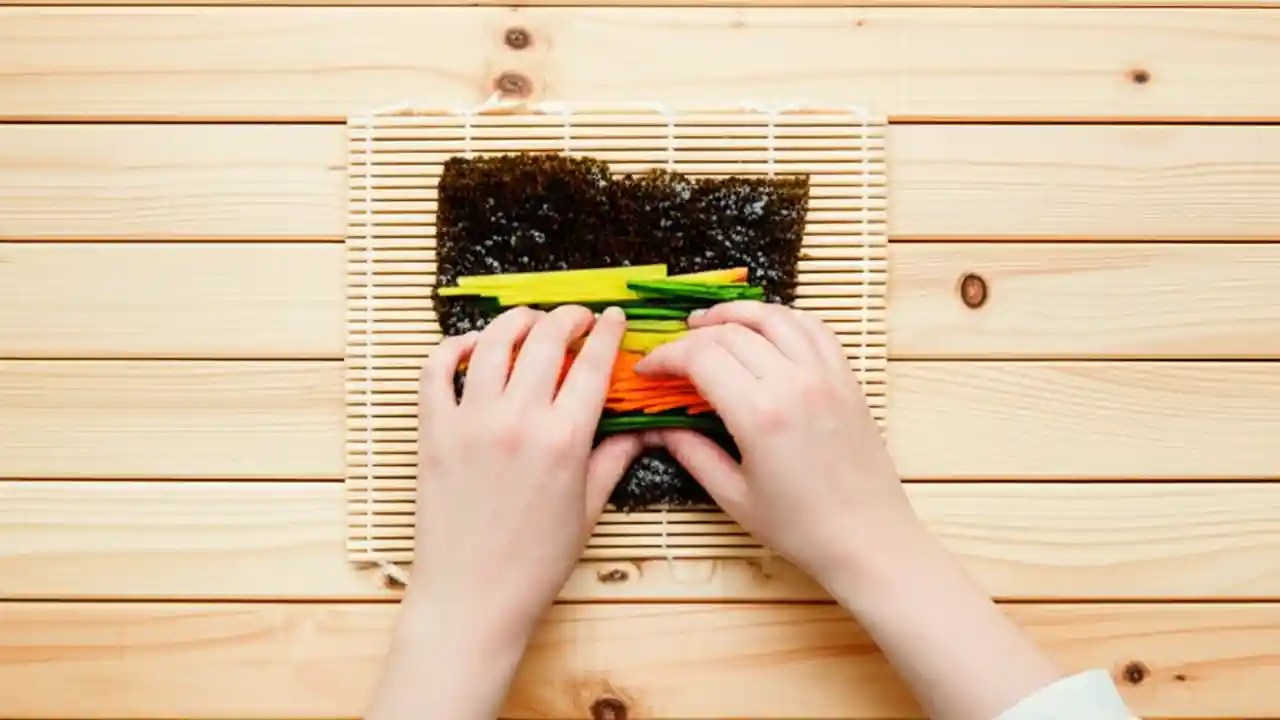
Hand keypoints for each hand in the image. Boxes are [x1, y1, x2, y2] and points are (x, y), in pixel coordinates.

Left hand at [411, 304, 641, 640]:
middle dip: (568, 318)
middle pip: (546, 340)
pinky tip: (473, 346)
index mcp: (564, 438)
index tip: (612, 318)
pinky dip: (454, 346)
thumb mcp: (588, 510)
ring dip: (518, 321)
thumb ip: (612, 459)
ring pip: (494, 342)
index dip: (606, 333)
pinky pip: (437, 369)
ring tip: (531, 321)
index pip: (592, 363)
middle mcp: (517, 419)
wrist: (472, 599)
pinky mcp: (433, 431)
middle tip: (577, 318)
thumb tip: (639, 429)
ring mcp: (470, 421)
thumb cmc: (535, 564)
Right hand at [634, 301, 918, 586]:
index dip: (666, 356)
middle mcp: (793, 383)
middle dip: (692, 336)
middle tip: (672, 354)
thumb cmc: (800, 528)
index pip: (700, 357)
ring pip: (774, 318)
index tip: (647, 370)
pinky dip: (784, 319)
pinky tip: (764, 328)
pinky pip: (814, 329)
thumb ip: (693, 453)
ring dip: (736, 314)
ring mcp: (825, 376)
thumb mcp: (734, 497)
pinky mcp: (847, 379)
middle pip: (731, 333)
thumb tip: (659, 427)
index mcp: (759, 414)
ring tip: (709, 323)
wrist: (868, 539)